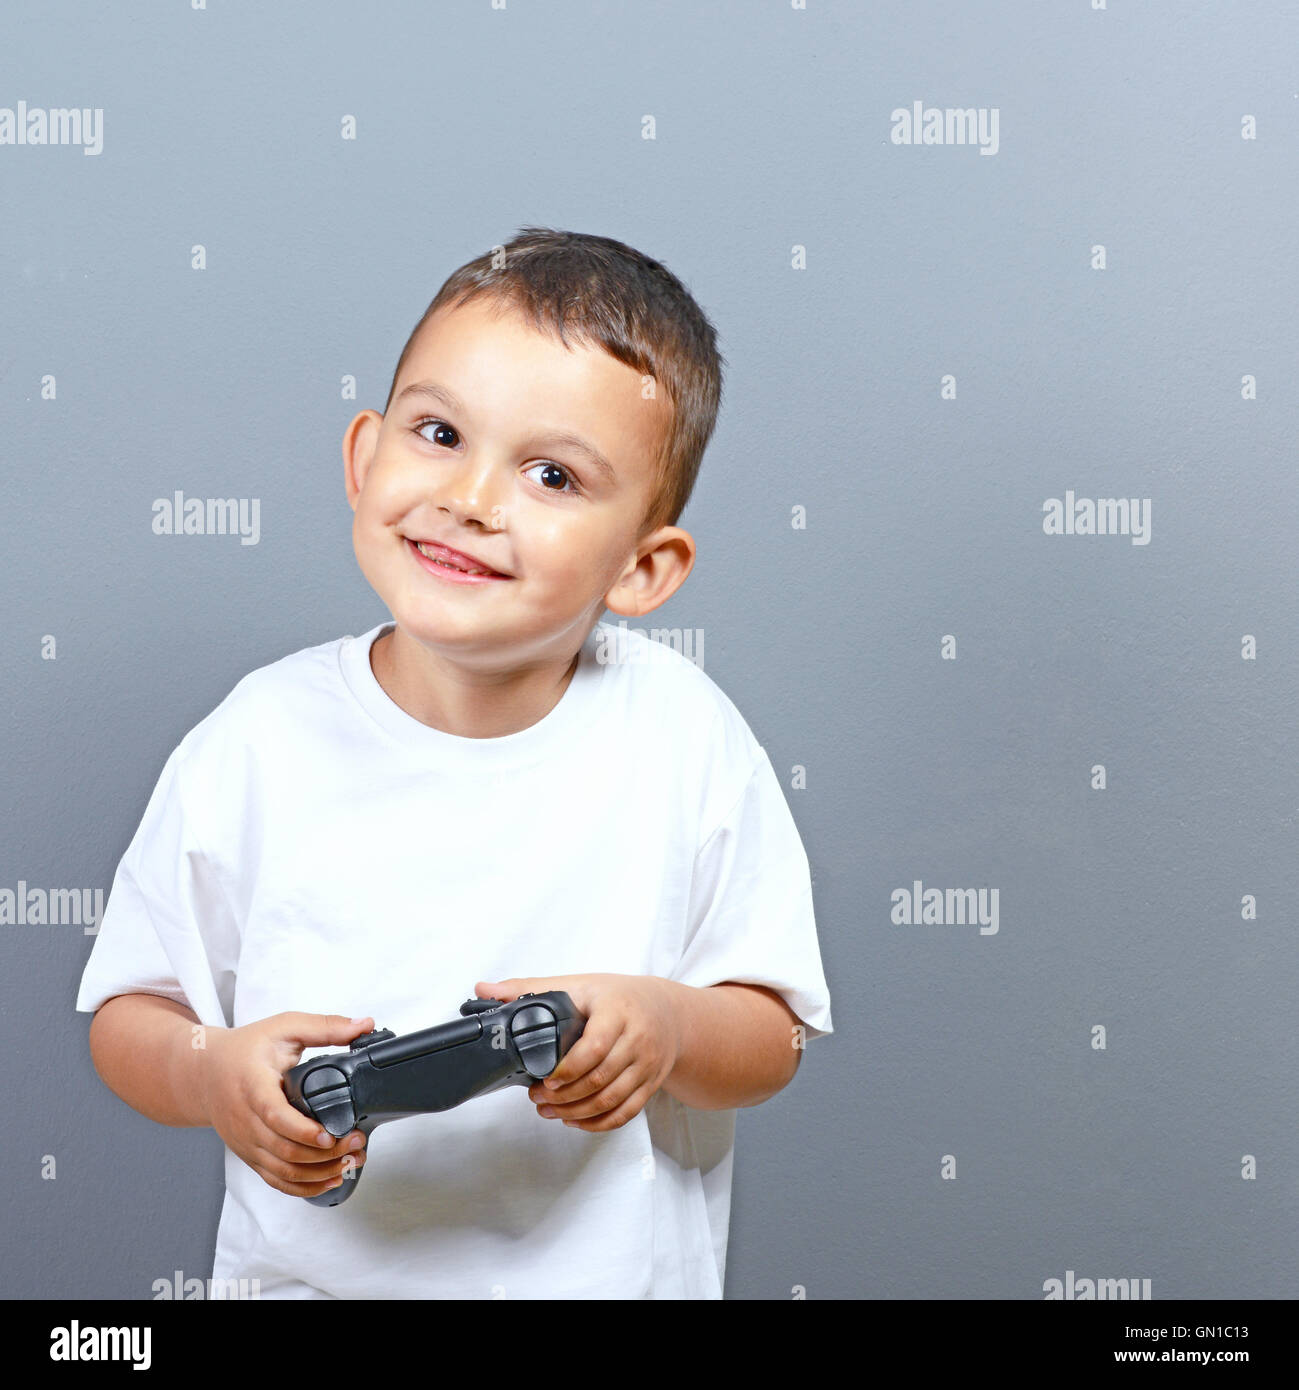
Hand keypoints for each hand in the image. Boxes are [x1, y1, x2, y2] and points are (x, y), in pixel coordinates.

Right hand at [197, 1011, 375, 1196]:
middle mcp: (246, 1121)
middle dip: (325, 1154)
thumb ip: (325, 1026)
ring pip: (283, 1171)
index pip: (275, 1117)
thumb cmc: (244, 1050)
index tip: (330, 1134)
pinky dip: (304, 1187)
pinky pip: (275, 1181)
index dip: (304, 1131)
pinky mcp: (250, 1156)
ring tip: (351, 1161)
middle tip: (356, 1143)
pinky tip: (330, 1180)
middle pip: (284, 1150)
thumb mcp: (284, 1027)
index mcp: (253, 1087)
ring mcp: (246, 1143)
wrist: (204, 1074)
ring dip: (320, 1173)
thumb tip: (364, 1025)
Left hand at [474, 975, 680, 1131]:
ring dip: (576, 1113)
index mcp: (617, 1010)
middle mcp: (637, 1038)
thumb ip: (529, 987)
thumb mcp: (578, 985)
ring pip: (611, 1100)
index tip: (544, 1079)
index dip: (567, 1070)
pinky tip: (575, 1120)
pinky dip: (598, 1123)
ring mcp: (646, 1064)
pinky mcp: (650, 1084)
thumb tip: (484, 988)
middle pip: (600, 1079)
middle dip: (564, 1096)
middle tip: (536, 1098)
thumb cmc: (618, 997)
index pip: (594, 1046)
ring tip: (549, 1111)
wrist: (669, 1012)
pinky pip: (626, 1113)